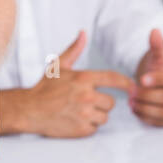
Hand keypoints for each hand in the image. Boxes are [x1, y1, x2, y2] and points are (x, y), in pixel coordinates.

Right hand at [17, 31, 135, 137]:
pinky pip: (95, 129)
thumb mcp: (58, 66)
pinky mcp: (81, 129)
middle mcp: (87, 96)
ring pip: (104, 117)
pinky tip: (76, 120)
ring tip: (80, 111)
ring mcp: (85, 114)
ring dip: (96, 115)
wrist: (29, 110)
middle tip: (87, 102)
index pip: (114, 79)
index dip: (127, 83)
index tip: (133, 87)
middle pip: (111, 102)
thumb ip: (74, 50)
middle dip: (102, 103)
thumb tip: (83, 33)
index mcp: (83, 78)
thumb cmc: (44, 88)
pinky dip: (89, 127)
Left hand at [131, 29, 162, 126]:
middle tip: (132, 92)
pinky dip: (146, 117)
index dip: (158, 79)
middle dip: (147, 96)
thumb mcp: (158, 57)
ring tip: (131, 101)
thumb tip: (154, 31)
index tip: (142, 79)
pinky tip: (136, 109)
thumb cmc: (162, 70)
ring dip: (145, 108)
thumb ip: (156, 46)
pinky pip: (161, 123)